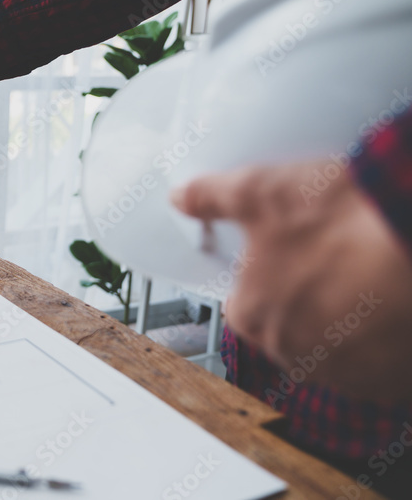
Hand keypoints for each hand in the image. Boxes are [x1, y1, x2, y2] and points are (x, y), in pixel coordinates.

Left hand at [171, 161, 411, 400]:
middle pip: (290, 324)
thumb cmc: (346, 224)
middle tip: (338, 255)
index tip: (289, 250)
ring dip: (350, 319)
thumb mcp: (263, 190)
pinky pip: (381, 364)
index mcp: (251, 315)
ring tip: (372, 276)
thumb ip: (214, 196)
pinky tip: (394, 302)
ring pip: (338, 346)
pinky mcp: (391, 382)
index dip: (266, 271)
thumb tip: (182, 197)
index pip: (243, 300)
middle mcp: (291, 355)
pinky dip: (385, 339)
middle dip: (309, 295)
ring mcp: (346, 374)